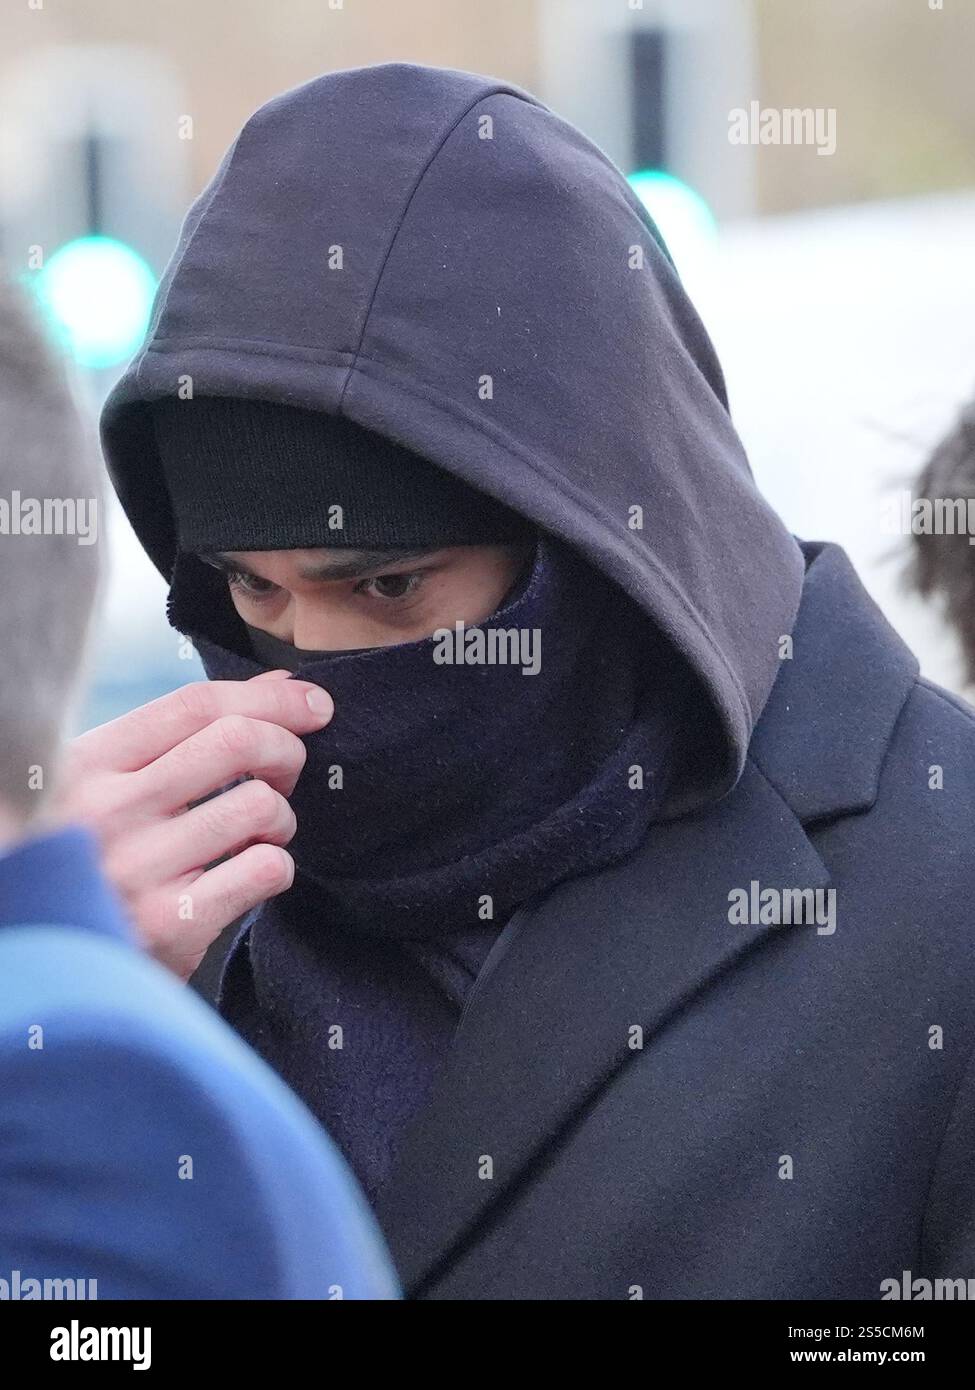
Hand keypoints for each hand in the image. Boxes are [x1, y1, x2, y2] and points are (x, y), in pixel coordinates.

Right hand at [54, 671, 332, 980]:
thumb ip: (185, 735)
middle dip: (287, 749)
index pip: (195, 705)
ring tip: (259, 834)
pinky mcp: (171, 924)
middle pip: (238, 741)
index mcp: (87, 765)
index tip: (315, 705)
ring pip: (261, 804)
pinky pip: (265, 868)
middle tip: (286, 774)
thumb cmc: (96, 859)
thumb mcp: (113, 786)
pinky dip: (277, 866)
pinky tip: (250, 874)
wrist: (60, 963)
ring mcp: (138, 869)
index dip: (270, 698)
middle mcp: (107, 811)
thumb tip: (280, 685)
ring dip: (281, 817)